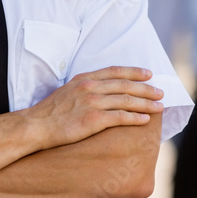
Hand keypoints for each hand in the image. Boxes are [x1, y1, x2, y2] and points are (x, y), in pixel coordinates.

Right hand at [26, 66, 163, 149]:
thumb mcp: (66, 92)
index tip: (148, 74)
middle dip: (146, 89)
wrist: (36, 126)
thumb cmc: (49, 113)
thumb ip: (83, 89)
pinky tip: (145, 121)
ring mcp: (92, 103)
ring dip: (146, 103)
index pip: (114, 71)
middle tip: (160, 92)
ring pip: (126, 100)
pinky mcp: (93, 119)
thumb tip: (99, 92)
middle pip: (125, 85)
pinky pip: (120, 117)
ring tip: (159, 107)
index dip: (134, 72)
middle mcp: (90, 87)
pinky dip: (135, 118)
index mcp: (84, 79)